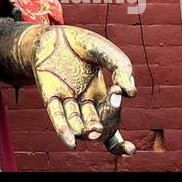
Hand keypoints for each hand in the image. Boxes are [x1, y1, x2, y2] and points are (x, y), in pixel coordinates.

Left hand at [0, 21, 136, 154]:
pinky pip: (57, 117)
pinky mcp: (50, 95)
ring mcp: (67, 100)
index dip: (120, 144)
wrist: (53, 31)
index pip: (112, 126)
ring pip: (78, 125)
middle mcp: (83, 102)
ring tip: (93, 131)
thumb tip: (131, 94)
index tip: (130, 150)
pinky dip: (63, 130)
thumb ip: (122, 69)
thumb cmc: (82, 43)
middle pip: (98, 127)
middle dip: (106, 125)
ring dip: (86, 131)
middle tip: (111, 106)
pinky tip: (71, 142)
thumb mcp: (106, 53)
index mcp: (100, 96)